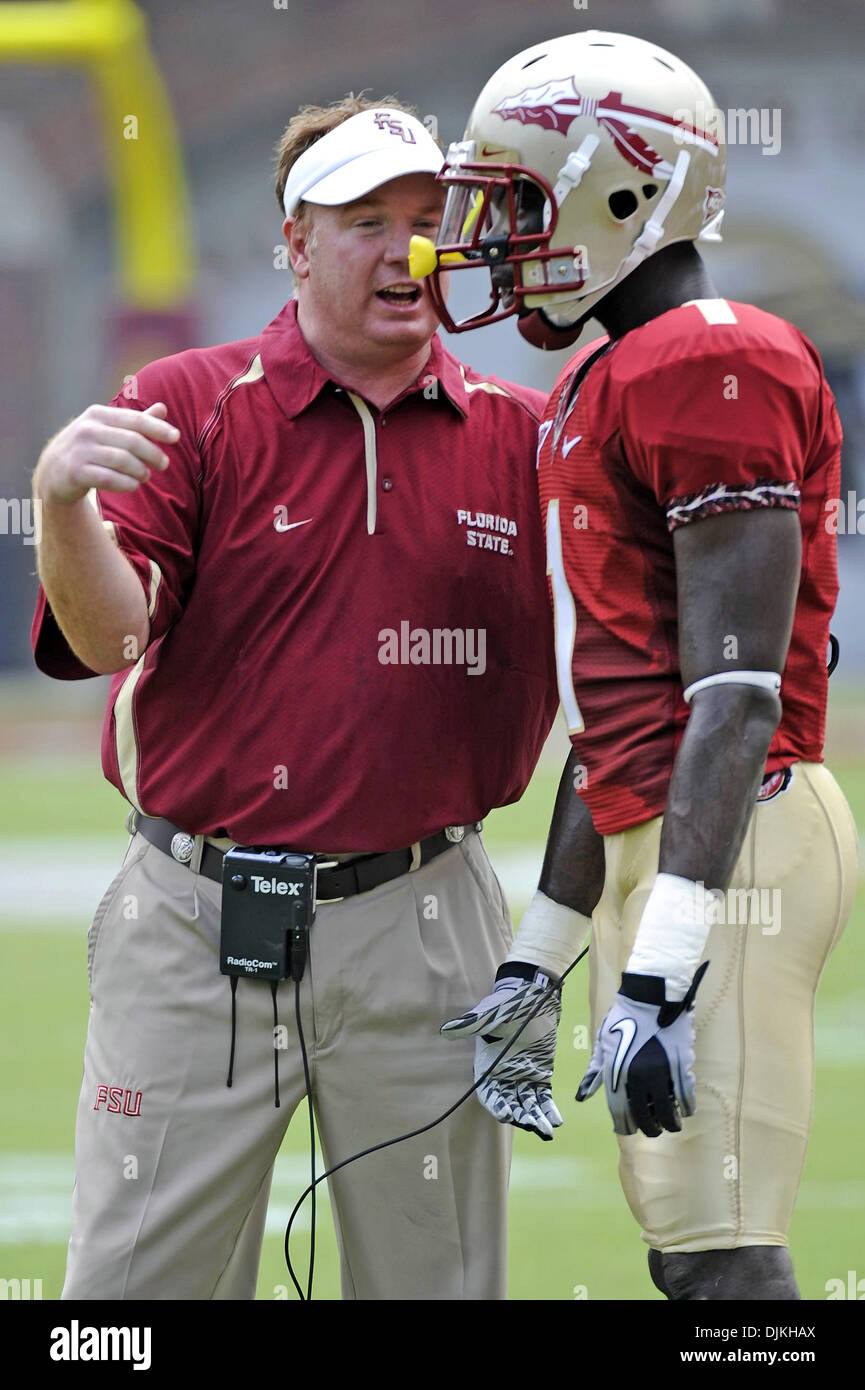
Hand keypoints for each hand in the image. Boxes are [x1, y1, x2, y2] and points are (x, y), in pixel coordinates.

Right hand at [35, 402, 179, 504]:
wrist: (53, 471)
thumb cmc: (90, 447)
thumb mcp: (109, 429)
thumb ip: (136, 421)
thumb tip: (163, 408)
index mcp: (98, 414)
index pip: (135, 420)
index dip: (158, 428)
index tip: (176, 437)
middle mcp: (87, 429)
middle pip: (132, 441)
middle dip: (153, 454)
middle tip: (164, 464)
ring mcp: (80, 450)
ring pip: (122, 461)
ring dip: (140, 471)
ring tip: (146, 476)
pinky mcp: (75, 472)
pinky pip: (109, 479)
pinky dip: (127, 484)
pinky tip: (133, 485)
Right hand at [441, 964, 563, 1140]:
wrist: (533, 996)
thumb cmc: (507, 1003)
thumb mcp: (489, 1013)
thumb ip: (471, 1024)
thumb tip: (446, 1030)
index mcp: (487, 1065)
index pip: (489, 1093)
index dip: (496, 1105)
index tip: (506, 1114)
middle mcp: (503, 1076)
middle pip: (510, 1103)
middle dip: (520, 1116)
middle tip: (531, 1124)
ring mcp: (523, 1077)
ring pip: (527, 1104)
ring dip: (535, 1118)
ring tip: (547, 1129)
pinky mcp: (540, 1074)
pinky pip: (543, 1097)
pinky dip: (548, 1109)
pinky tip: (555, 1119)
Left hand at [576, 961, 708, 1136]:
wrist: (651, 995)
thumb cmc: (624, 1017)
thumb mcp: (604, 1042)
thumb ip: (595, 1071)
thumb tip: (582, 1096)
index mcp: (616, 1071)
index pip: (619, 1111)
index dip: (624, 1126)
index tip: (628, 1131)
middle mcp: (637, 1076)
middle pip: (644, 1115)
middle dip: (649, 1128)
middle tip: (653, 1131)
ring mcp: (660, 1071)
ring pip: (667, 1110)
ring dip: (670, 1123)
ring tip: (671, 1125)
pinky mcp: (680, 1065)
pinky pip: (685, 1095)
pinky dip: (687, 1106)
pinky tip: (686, 1110)